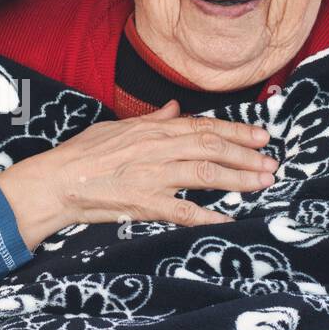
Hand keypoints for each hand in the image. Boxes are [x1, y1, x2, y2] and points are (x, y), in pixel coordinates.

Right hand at [0, 99, 276, 249]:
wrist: (55, 181)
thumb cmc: (81, 154)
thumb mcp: (116, 127)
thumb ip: (151, 119)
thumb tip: (175, 108)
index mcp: (151, 130)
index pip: (202, 127)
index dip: (235, 131)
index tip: (261, 135)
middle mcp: (157, 149)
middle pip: (212, 148)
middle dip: (246, 154)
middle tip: (272, 162)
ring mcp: (152, 177)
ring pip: (206, 175)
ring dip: (239, 179)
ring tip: (263, 182)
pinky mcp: (144, 204)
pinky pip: (184, 212)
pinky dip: (210, 217)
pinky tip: (231, 221)